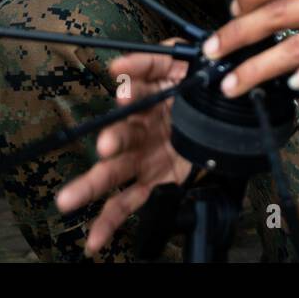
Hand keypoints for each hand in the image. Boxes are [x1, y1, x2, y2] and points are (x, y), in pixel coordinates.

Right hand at [55, 49, 191, 256]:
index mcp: (147, 99)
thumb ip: (156, 58)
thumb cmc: (201, 86)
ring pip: (114, 173)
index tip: (125, 94)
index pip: (134, 92)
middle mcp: (141, 129)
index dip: (131, 91)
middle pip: (119, 136)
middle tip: (107, 145)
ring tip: (69, 199)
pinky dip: (110, 222)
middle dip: (111, 141)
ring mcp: (146, 158)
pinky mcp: (158, 181)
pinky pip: (130, 203)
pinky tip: (95, 239)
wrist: (229, 114)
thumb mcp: (185, 61)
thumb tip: (120, 65)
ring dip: (91, 186)